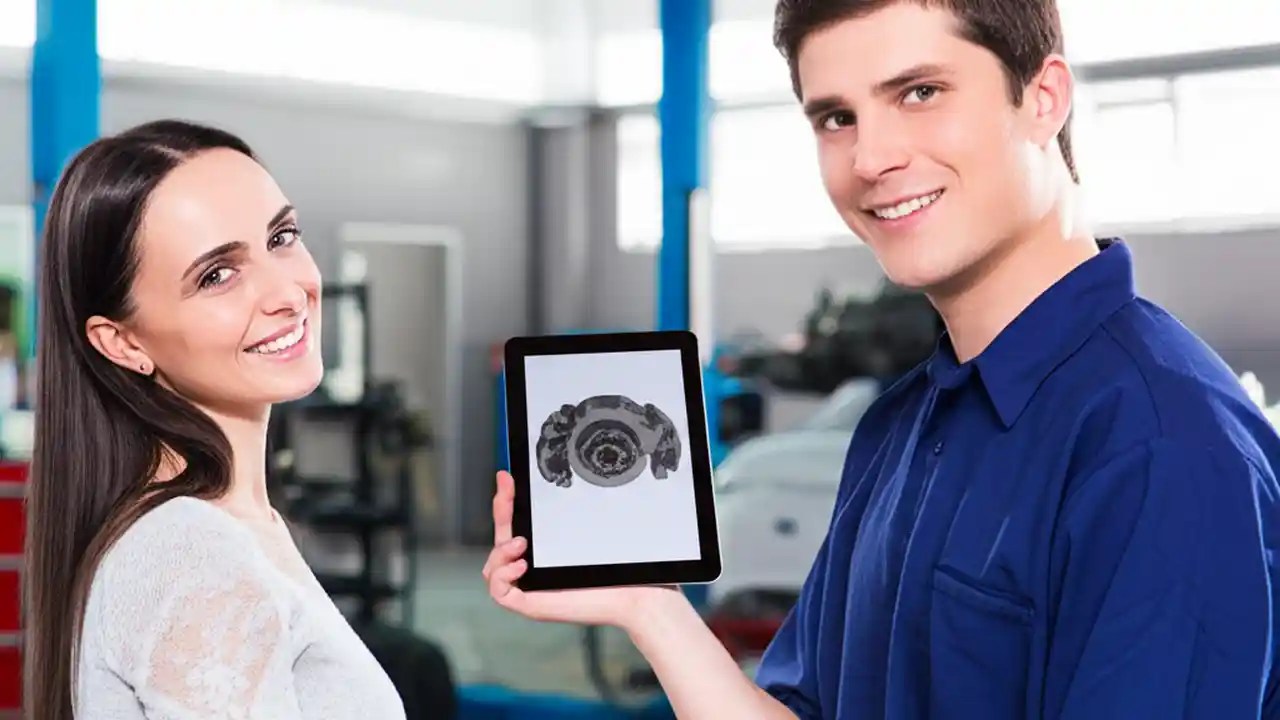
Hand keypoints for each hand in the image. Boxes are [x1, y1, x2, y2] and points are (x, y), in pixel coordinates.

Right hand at [482, 470, 681, 630]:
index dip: (506, 502)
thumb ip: (572, 512)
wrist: (636, 596)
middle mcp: (535, 570)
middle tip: (507, 494)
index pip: (516, 525)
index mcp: (545, 552)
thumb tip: (565, 478)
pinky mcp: (531, 606)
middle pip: (500, 541)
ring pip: (492, 567)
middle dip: (500, 514)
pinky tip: (521, 566)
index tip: (507, 478)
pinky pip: (499, 592)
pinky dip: (501, 576)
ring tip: (521, 545)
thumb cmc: (621, 568)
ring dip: (499, 552)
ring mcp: (531, 588)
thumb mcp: (591, 531)